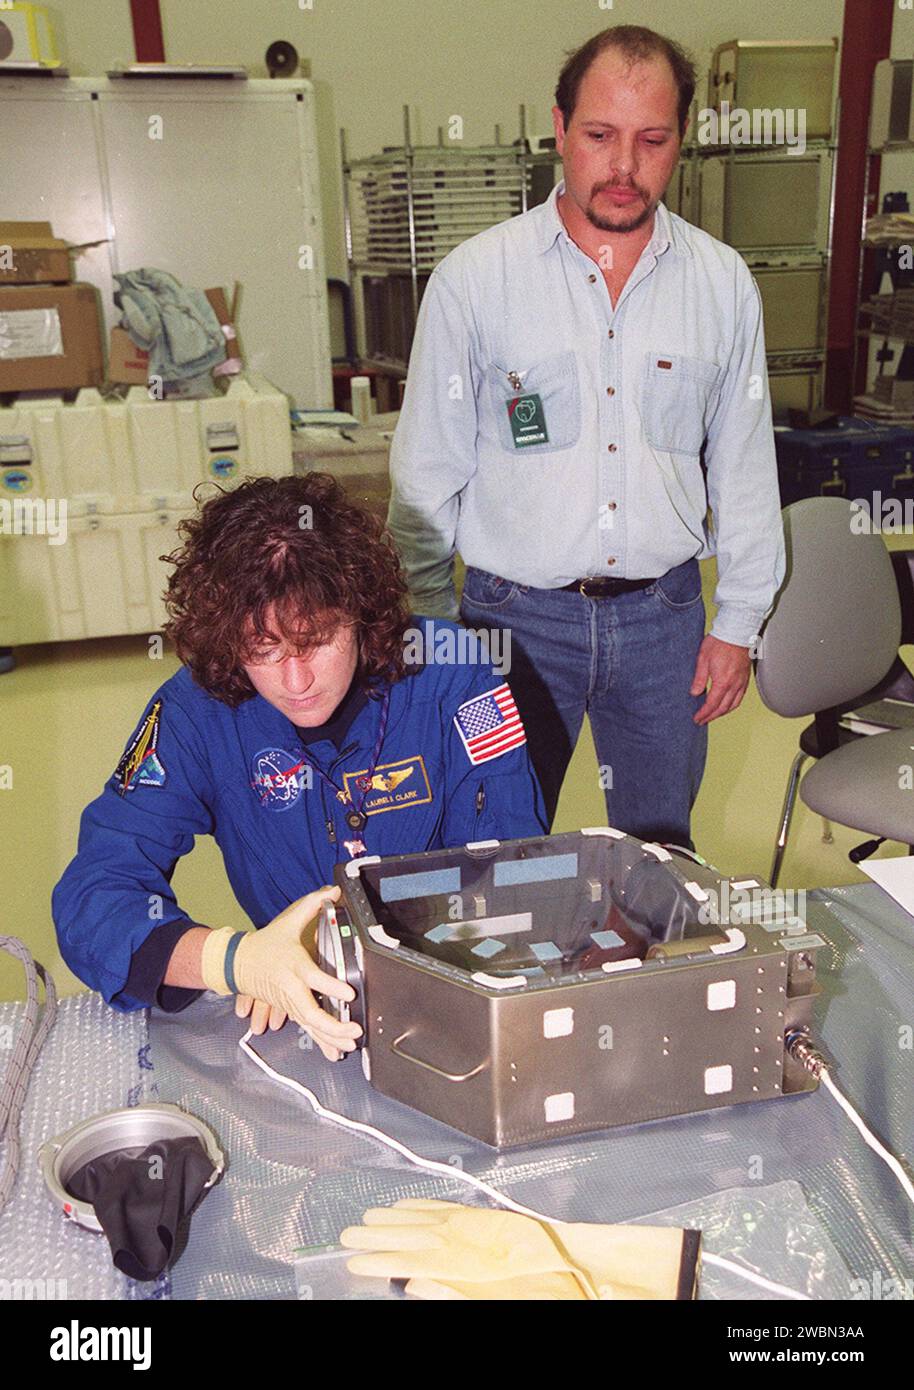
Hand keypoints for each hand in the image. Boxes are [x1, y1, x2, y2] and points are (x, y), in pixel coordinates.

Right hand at [233, 886, 361, 1060]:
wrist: (238, 963)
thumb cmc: (266, 944)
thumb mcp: (288, 922)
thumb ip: (312, 905)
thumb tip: (334, 890)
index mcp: (295, 966)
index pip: (314, 978)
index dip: (331, 987)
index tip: (349, 994)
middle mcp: (292, 989)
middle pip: (312, 1012)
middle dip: (333, 1025)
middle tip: (354, 1030)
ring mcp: (289, 1004)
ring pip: (310, 1026)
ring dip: (330, 1038)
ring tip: (350, 1045)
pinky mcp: (289, 1010)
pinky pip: (307, 1030)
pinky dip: (321, 1043)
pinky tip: (335, 1054)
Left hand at [690, 634, 750, 724]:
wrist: (736, 631)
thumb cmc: (719, 642)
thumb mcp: (702, 659)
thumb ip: (699, 679)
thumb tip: (695, 693)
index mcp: (723, 681)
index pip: (712, 704)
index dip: (704, 714)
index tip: (697, 719)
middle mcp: (734, 684)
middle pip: (723, 708)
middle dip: (712, 716)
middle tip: (702, 720)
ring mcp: (742, 682)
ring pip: (733, 704)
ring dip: (722, 712)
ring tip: (713, 715)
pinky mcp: (746, 678)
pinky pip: (740, 697)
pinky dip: (732, 705)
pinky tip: (726, 704)